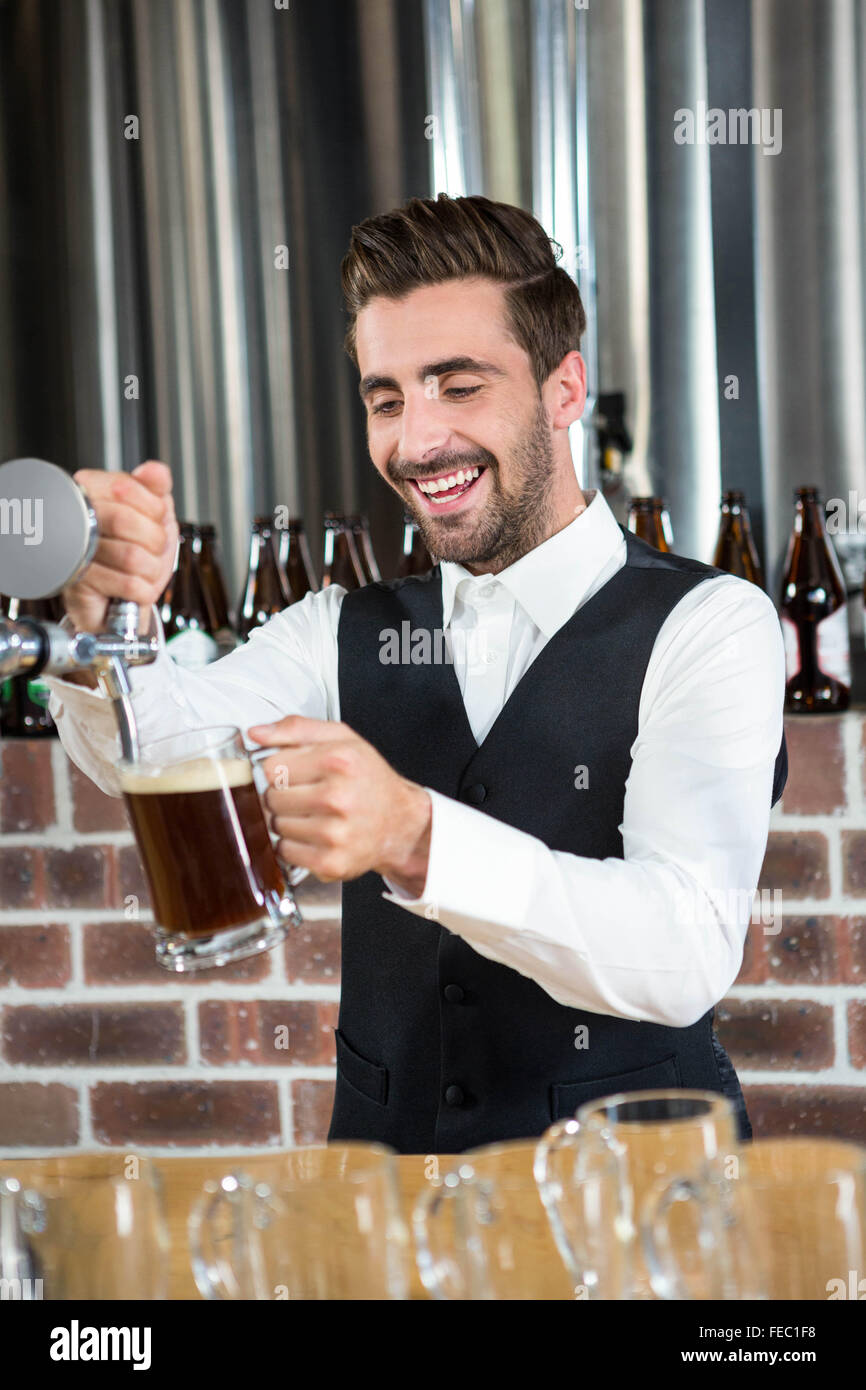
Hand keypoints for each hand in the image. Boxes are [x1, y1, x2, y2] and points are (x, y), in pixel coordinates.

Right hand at [62, 462, 178, 634]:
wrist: (119, 599)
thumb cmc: (136, 552)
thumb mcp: (155, 515)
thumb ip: (156, 489)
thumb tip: (155, 471)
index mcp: (93, 490)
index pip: (125, 487)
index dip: (153, 508)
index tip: (156, 519)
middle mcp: (77, 516)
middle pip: (125, 520)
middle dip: (155, 541)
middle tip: (153, 549)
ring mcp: (73, 550)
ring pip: (130, 556)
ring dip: (151, 569)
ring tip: (144, 570)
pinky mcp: (78, 583)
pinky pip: (127, 584)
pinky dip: (143, 590)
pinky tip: (135, 587)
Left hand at [247, 715, 432, 892]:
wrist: (401, 823)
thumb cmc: (369, 780)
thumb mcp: (342, 739)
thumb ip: (297, 728)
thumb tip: (257, 734)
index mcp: (338, 760)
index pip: (271, 766)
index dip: (278, 769)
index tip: (293, 772)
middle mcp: (337, 797)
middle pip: (271, 797)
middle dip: (281, 795)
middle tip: (306, 794)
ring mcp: (334, 833)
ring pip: (275, 825)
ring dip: (287, 821)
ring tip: (313, 814)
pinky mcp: (330, 862)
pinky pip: (285, 852)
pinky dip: (293, 844)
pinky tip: (314, 834)